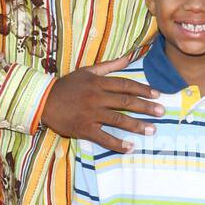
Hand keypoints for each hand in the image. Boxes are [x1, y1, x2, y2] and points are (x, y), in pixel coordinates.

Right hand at [40, 54, 163, 150]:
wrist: (43, 101)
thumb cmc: (66, 86)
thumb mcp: (87, 71)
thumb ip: (109, 66)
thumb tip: (128, 57)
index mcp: (98, 83)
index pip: (125, 85)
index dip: (142, 89)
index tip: (157, 94)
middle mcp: (96, 97)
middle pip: (126, 101)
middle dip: (145, 107)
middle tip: (161, 112)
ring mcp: (90, 114)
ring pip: (118, 119)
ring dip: (136, 125)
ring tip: (151, 130)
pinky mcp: (84, 128)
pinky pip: (103, 137)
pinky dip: (117, 144)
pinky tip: (130, 147)